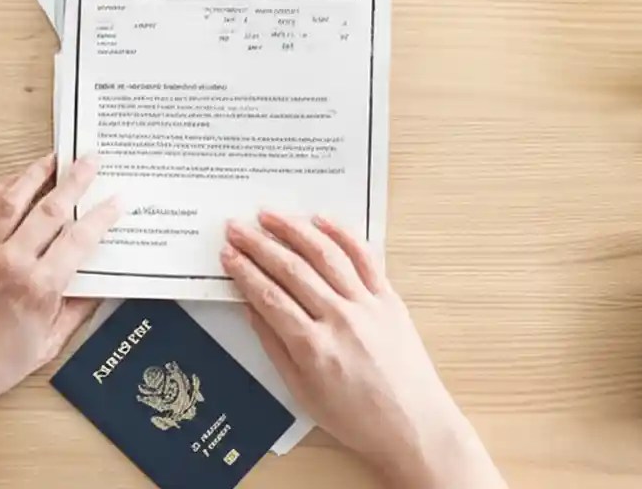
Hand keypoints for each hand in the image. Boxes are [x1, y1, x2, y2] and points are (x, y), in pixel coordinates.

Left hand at [0, 154, 120, 415]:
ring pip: (12, 201)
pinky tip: (10, 183)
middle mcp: (10, 264)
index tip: (115, 201)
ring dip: (35, 174)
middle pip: (50, 209)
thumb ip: (74, 313)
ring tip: (51, 158)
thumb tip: (97, 288)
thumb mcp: (44, 348)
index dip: (102, 215)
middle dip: (75, 180)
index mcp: (38, 289)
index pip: (80, 239)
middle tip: (89, 160)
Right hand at [222, 213, 504, 488]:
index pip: (268, 296)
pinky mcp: (389, 299)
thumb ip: (274, 346)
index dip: (243, 271)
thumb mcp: (302, 391)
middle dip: (258, 244)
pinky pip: (364, 257)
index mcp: (313, 347)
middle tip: (236, 227)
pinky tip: (320, 219)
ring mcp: (367, 305)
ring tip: (269, 214)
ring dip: (293, 229)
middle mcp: (340, 319)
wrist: (414, 426)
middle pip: (291, 270)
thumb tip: (250, 308)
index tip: (227, 254)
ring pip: (325, 255)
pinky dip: (342, 234)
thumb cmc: (356, 418)